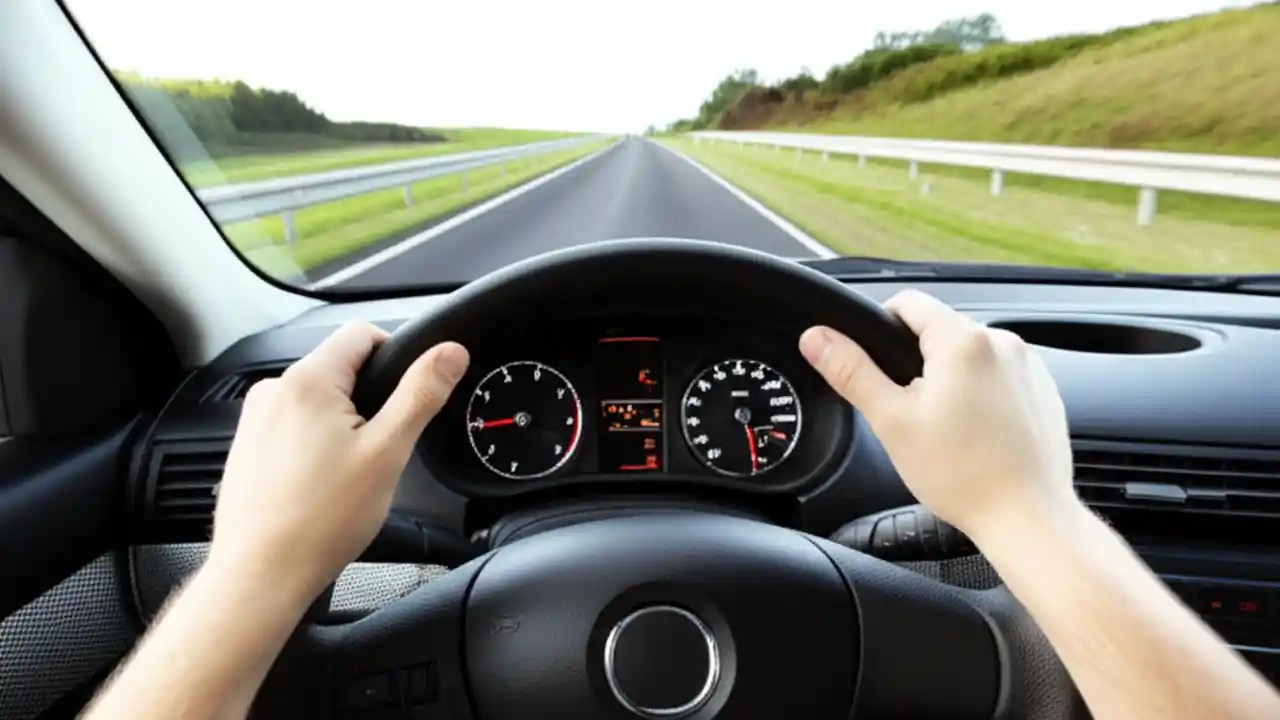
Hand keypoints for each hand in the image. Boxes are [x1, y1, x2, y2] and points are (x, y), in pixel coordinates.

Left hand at [207, 322, 468, 601]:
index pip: (361, 333)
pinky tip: (320, 487)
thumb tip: (449, 352)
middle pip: (340, 369)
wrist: (261, 575)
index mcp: (307, 381)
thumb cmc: (319, 520)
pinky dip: (314, 447)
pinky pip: (293, 428)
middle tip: (379, 449)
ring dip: (341, 426)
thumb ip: (421, 394)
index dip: (395, 355)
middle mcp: (273, 392)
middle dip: (368, 401)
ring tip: (347, 475)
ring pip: (318, 402)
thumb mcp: (387, 452)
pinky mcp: (247, 447)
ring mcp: (255, 420)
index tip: (407, 394)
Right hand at [798, 290, 1077, 539]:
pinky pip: (1000, 378)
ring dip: (952, 380)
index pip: (908, 303)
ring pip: (970, 357)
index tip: (877, 365)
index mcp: (962, 340)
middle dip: (918, 364)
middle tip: (911, 413)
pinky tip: (977, 435)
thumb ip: (851, 371)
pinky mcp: (1043, 391)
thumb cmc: (963, 475)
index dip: (882, 328)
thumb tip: (817, 338)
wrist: (1027, 517)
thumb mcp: (891, 421)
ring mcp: (1028, 366)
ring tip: (948, 430)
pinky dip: (983, 397)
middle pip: (940, 332)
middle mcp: (1002, 343)